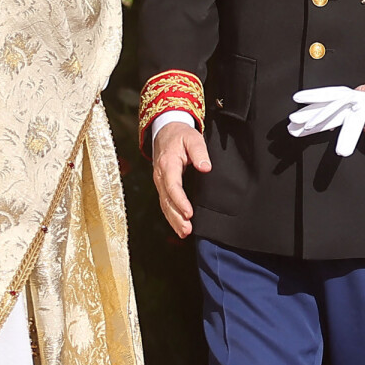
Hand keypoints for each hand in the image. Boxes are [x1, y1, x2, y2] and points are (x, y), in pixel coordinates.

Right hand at [152, 121, 210, 237]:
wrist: (165, 130)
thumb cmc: (181, 135)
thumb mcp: (192, 138)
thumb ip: (200, 152)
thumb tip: (205, 167)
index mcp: (167, 164)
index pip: (172, 187)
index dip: (180, 201)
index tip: (189, 213)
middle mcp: (160, 176)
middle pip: (167, 200)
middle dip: (176, 217)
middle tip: (187, 230)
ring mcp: (159, 182)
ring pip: (164, 204)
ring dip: (173, 220)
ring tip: (184, 233)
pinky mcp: (162, 186)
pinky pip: (165, 203)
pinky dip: (171, 216)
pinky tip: (179, 227)